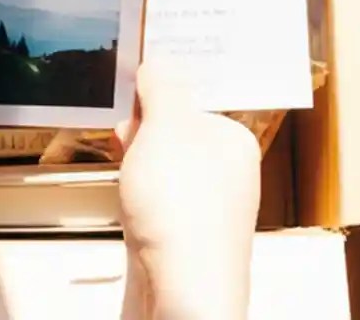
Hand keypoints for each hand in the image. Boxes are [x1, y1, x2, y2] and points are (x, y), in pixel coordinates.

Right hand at [116, 63, 260, 319]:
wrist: (184, 294)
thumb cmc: (185, 214)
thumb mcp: (168, 127)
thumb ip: (164, 89)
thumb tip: (159, 64)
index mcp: (234, 139)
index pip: (193, 97)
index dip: (160, 90)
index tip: (134, 81)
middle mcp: (226, 173)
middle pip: (174, 131)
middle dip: (143, 127)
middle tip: (126, 130)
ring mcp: (204, 207)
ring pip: (160, 167)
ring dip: (136, 163)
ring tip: (129, 174)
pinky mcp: (181, 236)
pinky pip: (153, 200)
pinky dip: (136, 195)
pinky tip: (130, 204)